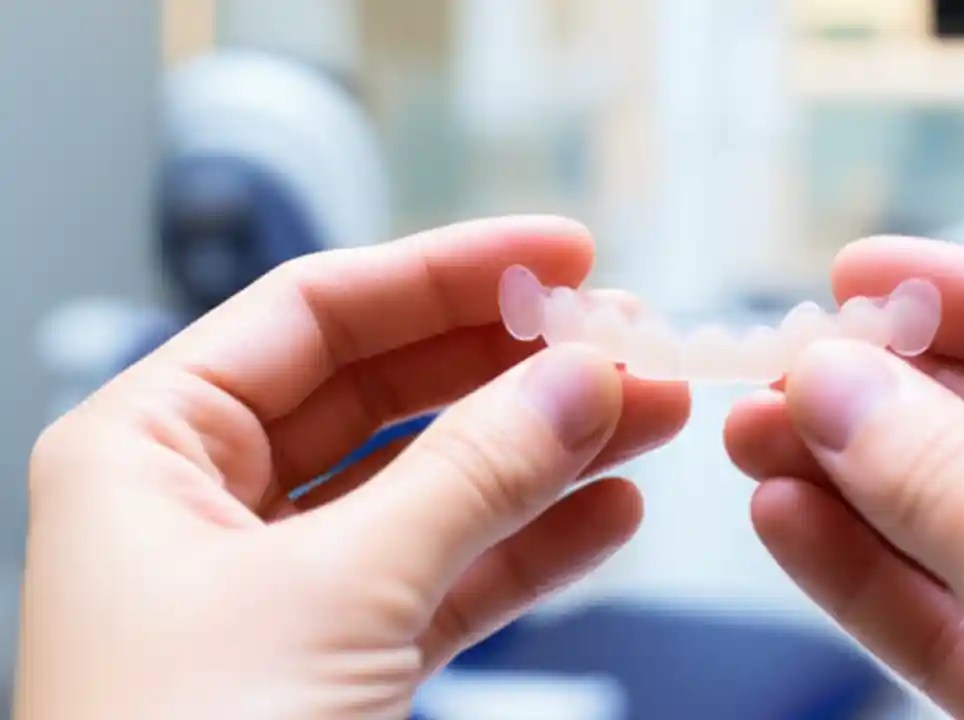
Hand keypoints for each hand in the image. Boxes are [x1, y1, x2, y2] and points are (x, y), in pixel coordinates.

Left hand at [18, 216, 689, 719]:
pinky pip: (447, 575)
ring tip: (648, 415)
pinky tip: (606, 511)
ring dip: (544, 451)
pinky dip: (531, 547)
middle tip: (624, 338)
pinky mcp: (336, 662)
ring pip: (431, 484)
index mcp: (150, 449)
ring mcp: (277, 587)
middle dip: (512, 365)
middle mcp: (206, 505)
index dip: (449, 272)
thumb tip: (581, 379)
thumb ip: (470, 475)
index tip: (561, 254)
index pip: (317, 310)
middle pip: (386, 390)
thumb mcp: (338, 596)